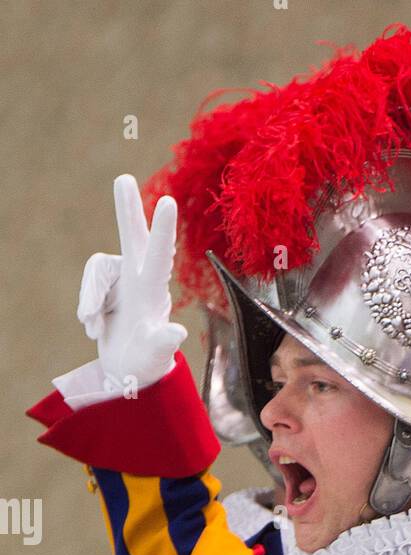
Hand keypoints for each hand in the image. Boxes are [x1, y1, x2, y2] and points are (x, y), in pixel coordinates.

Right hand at [77, 174, 186, 396]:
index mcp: (155, 291)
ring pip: (96, 270)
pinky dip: (87, 309)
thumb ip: (164, 344)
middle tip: (123, 178)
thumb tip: (177, 333)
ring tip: (94, 328)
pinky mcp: (105, 289)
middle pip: (131, 237)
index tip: (169, 202)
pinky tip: (96, 329)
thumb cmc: (148, 365)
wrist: (129, 373)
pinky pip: (88, 287)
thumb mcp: (155, 357)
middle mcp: (140, 279)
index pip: (159, 254)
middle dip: (127, 210)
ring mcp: (122, 282)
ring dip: (89, 300)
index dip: (161, 230)